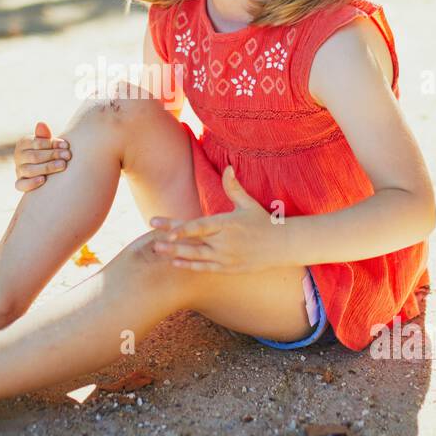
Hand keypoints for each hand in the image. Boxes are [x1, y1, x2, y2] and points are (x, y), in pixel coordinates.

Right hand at [13, 121, 70, 191]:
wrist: (47, 168)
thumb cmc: (49, 152)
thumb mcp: (48, 143)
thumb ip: (45, 135)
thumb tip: (41, 124)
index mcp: (23, 143)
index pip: (36, 143)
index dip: (52, 144)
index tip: (66, 145)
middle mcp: (18, 156)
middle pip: (34, 156)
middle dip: (52, 155)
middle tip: (67, 156)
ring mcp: (18, 170)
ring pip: (29, 170)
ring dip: (47, 167)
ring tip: (62, 165)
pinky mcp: (20, 183)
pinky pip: (21, 185)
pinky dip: (31, 183)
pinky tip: (43, 180)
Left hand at [148, 166, 282, 273]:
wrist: (282, 246)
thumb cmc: (263, 221)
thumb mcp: (248, 204)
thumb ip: (233, 187)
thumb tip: (228, 168)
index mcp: (227, 224)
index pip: (199, 227)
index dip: (181, 229)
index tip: (165, 229)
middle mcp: (225, 242)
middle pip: (194, 243)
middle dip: (172, 243)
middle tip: (153, 241)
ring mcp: (227, 257)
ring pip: (197, 257)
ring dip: (176, 254)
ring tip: (158, 250)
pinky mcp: (229, 268)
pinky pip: (205, 268)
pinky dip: (189, 266)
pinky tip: (175, 262)